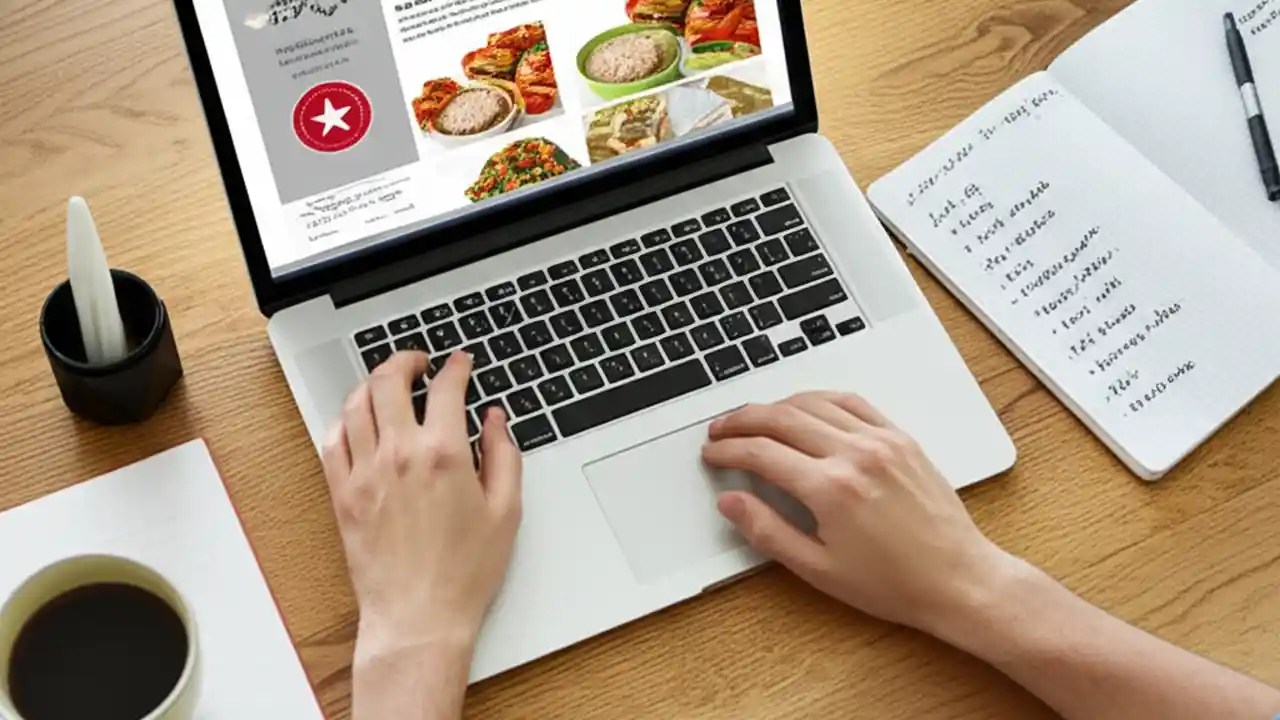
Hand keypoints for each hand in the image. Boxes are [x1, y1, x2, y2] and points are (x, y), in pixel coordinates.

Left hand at [321, 351, 522, 660]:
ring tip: (388, 383)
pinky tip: (358, 421)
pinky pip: (332, 441)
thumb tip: (496, 420)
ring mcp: (365, 473)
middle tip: (419, 362)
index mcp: (444, 455)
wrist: (419, 617)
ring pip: (356, 404)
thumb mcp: (506, 511)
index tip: (461, 362)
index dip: (457, 366)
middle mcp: (399, 455)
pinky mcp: (343, 495)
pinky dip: (344, 420)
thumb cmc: (464, 573)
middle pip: (389, 381)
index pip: (447, 388)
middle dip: (406, 360)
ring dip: (372, 383)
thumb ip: (504, 455)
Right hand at [702, 392, 1015, 634]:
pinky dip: (819, 399)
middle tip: (721, 430)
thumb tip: (731, 501)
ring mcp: (881, 441)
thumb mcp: (818, 569)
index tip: (712, 454)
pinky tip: (804, 407)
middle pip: (780, 418)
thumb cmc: (894, 583)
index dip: (728, 450)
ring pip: (813, 402)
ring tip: (755, 417)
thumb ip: (767, 531)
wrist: (958, 579)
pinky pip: (852, 402)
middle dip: (742, 420)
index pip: (761, 453)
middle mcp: (855, 455)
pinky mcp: (901, 438)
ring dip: (776, 405)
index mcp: (830, 489)